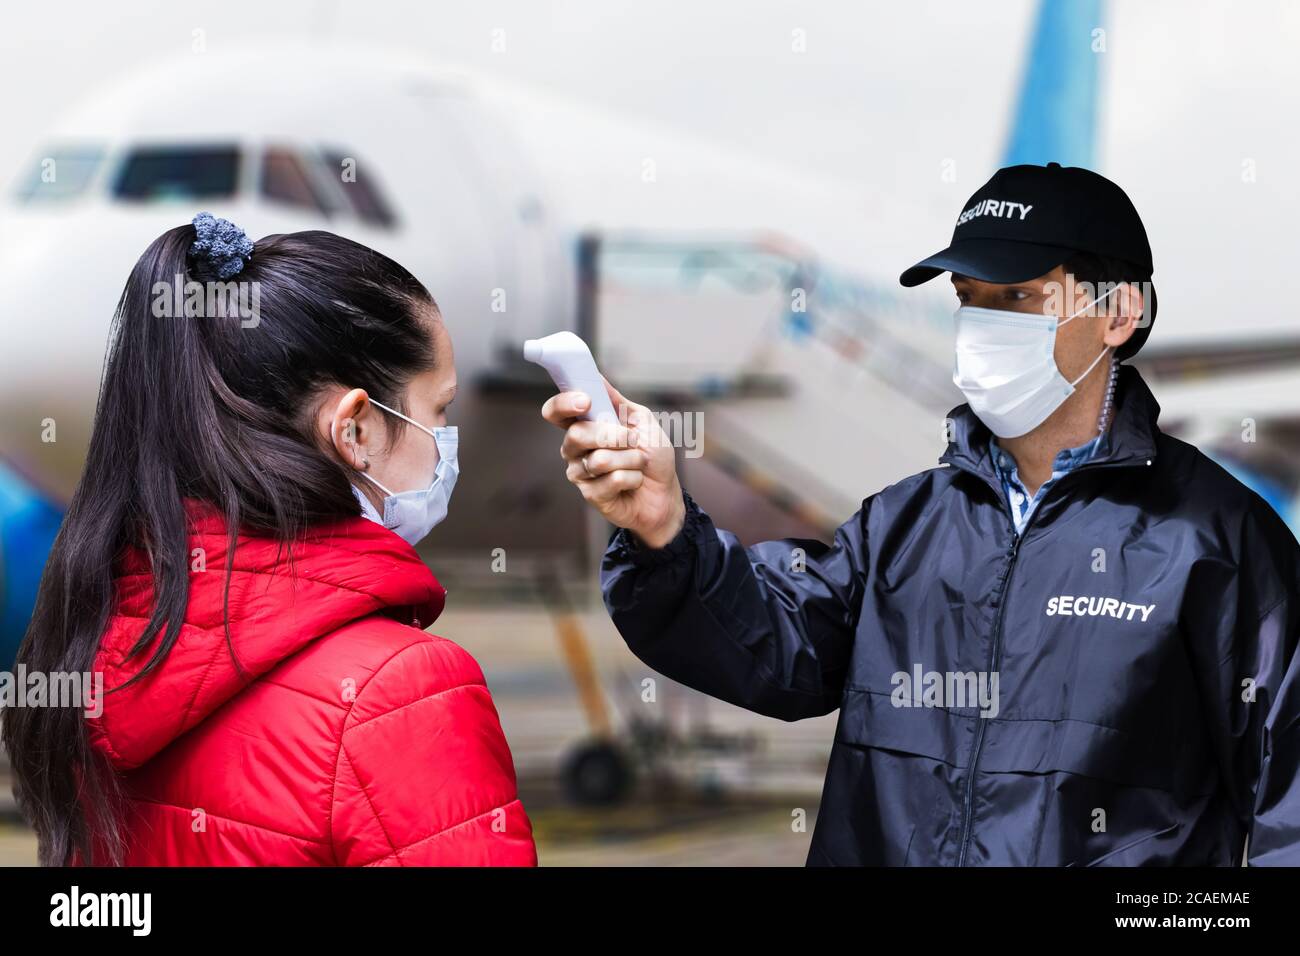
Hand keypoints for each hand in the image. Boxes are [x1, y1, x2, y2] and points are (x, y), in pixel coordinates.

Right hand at [541, 377, 685, 548]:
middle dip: (613, 435)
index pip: (556, 412)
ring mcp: (580, 473)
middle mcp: (574, 449)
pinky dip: (633, 477)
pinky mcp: (591, 495)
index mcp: (583, 426)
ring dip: (631, 458)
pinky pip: (612, 479)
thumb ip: (618, 402)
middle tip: (632, 439)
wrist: (665, 493)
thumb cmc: (652, 456)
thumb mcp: (642, 421)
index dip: (563, 403)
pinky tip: (635, 482)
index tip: (584, 400)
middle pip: (577, 434)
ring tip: (639, 463)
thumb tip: (597, 378)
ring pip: (599, 459)